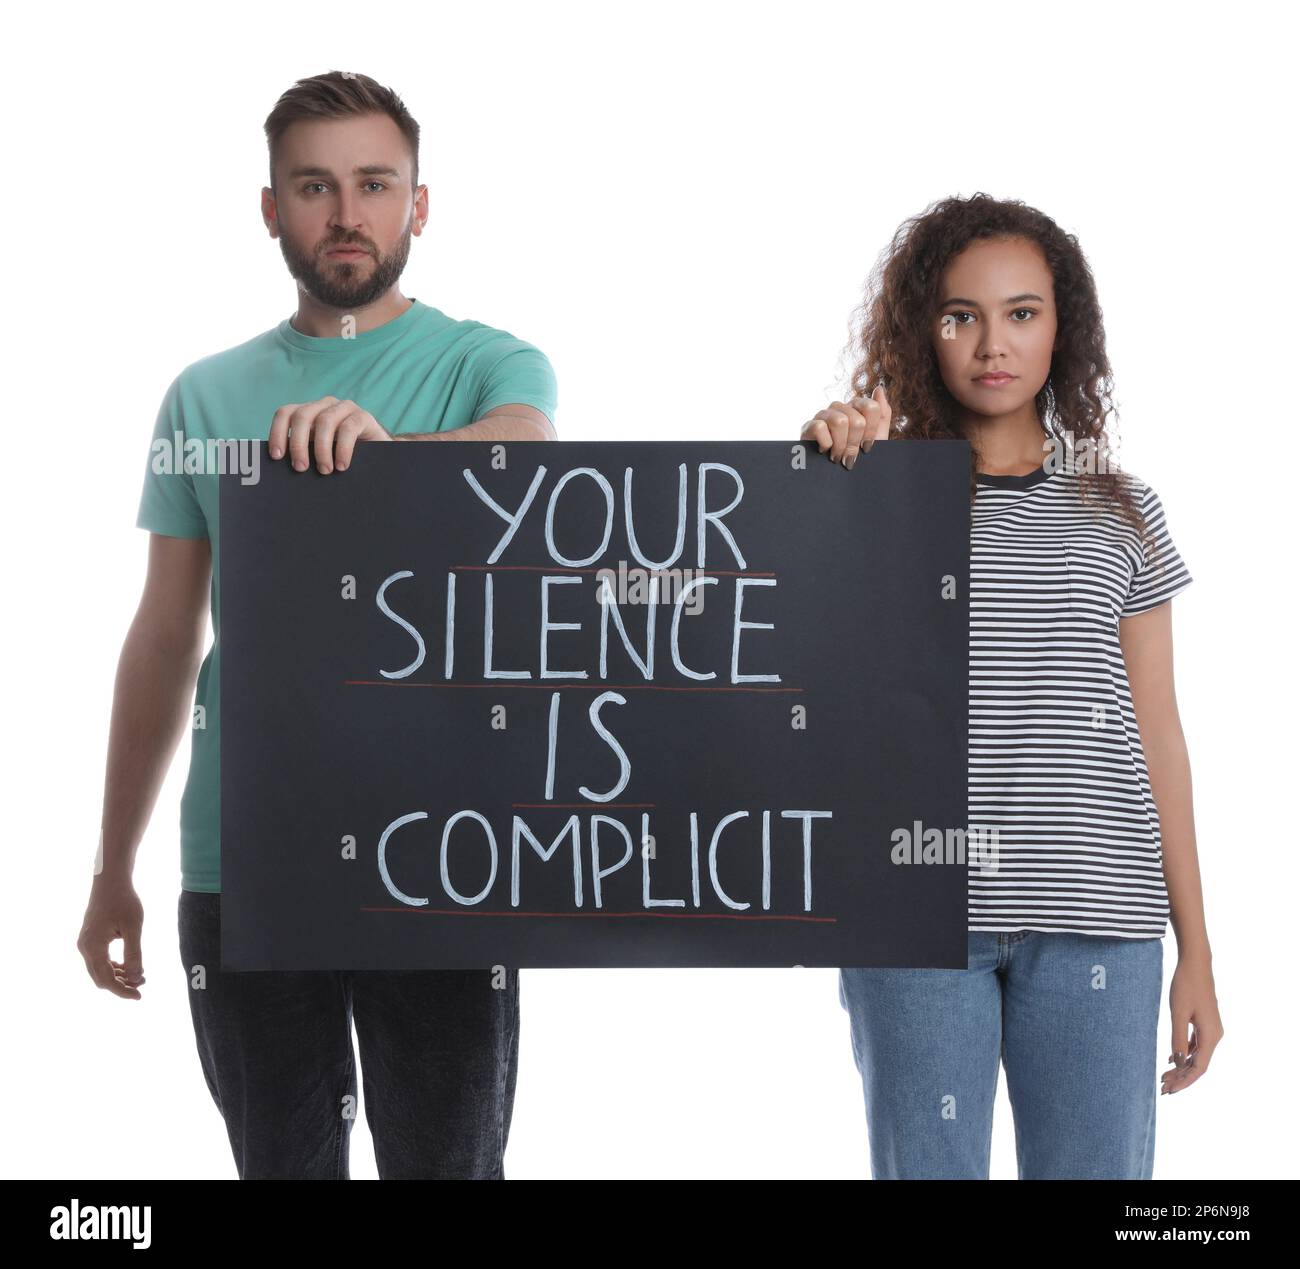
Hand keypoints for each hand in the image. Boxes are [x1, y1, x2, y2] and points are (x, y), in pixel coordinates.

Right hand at [78, 878, 145, 999]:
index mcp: (93, 947)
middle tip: (142, 987)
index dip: (122, 990)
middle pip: (100, 978)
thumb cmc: (124, 901)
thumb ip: (134, 953)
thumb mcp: (133, 927)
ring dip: (118, 976)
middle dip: (121, 985)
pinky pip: (100, 961)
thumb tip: (136, 978)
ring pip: (99, 971)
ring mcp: (85, 944)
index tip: (139, 996)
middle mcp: (84, 948)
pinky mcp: (90, 940)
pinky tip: (130, 967)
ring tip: (140, 977)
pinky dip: (114, 967)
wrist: (111, 881)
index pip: (106, 979)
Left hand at [268, 397, 392, 473]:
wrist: (379, 459)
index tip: (277, 456)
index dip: (278, 433)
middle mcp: (324, 406)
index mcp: (308, 412)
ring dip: (321, 449)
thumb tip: (281, 472)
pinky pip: (349, 428)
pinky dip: (343, 449)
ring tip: (325, 471)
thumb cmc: (342, 459)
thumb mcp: (318, 455)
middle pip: (302, 416)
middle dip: (298, 443)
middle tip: (300, 468)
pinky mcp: (363, 416)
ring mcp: (344, 408)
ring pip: (325, 421)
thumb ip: (303, 455)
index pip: (285, 414)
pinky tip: (342, 465)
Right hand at [800, 385, 891, 468]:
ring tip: (837, 456)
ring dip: (840, 445)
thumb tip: (879, 388)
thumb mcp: (876, 439)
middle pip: (856, 420)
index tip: (867, 447)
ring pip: (839, 421)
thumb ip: (883, 414)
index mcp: (856, 407)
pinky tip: (824, 451)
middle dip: (854, 444)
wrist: (835, 478)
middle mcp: (840, 407)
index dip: (871, 431)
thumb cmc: (855, 457)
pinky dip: (826, 444)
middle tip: (850, 457)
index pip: (872, 407)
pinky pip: (820, 427)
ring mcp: (823, 415)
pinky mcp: (809, 425)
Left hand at [1161, 952, 1222, 1093]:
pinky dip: (1184, 1054)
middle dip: (1181, 1078)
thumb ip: (1178, 1038)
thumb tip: (1178, 1062)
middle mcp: (1215, 1036)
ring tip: (1163, 1077)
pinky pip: (1196, 1045)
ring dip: (1181, 1067)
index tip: (1169, 1090)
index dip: (1184, 1081)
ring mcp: (1211, 1030)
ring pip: (1197, 1055)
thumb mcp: (1178, 1012)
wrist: (1196, 964)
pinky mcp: (1205, 1023)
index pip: (1199, 1068)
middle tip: (1162, 1088)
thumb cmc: (1186, 986)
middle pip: (1198, 1064)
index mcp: (1211, 1036)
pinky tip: (1172, 1059)